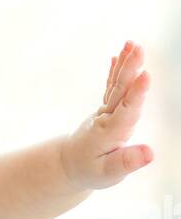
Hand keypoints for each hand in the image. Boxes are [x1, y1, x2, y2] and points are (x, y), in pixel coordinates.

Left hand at [60, 41, 153, 189]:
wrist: (69, 165)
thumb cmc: (90, 171)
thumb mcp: (108, 174)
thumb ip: (127, 162)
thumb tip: (150, 153)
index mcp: (110, 133)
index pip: (126, 111)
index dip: (136, 93)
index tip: (145, 74)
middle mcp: (106, 118)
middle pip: (120, 91)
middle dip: (129, 69)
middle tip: (138, 48)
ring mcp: (104, 112)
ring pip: (115, 86)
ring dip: (124, 64)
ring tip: (132, 43)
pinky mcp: (105, 109)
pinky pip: (110, 87)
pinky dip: (114, 71)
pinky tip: (118, 55)